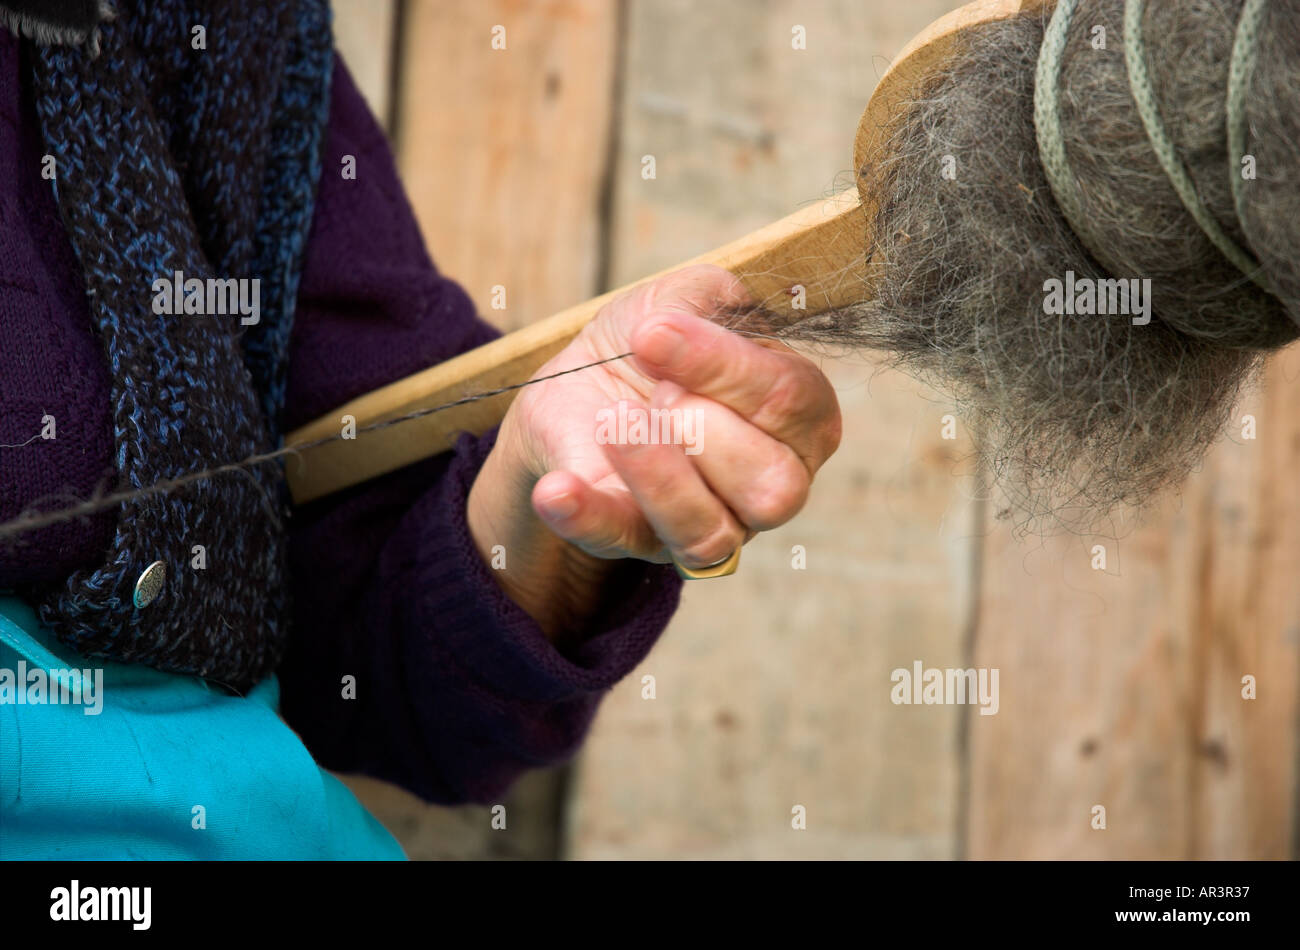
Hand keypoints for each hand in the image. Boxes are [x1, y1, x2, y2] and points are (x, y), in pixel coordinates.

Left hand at [466, 264, 841, 634]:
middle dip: (705, 429)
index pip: (791, 401)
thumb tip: (672, 331)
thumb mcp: (683, 297)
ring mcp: (712, 523)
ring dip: (657, 472)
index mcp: (800, 418)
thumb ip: (704, 300)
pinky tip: (558, 489)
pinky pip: (621, 541)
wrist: (583, 382)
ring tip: (613, 420)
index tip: (655, 332)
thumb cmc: (652, 344)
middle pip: (774, 486)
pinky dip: (587, 516)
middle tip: (655, 391)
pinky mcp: (640, 540)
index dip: (725, 365)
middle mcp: (771, 484)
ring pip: (710, 532)